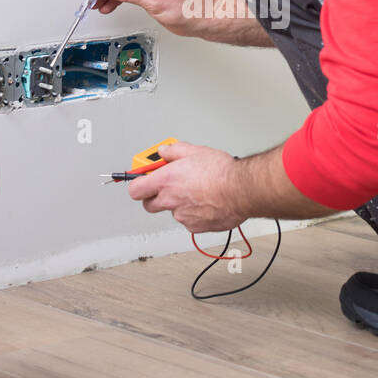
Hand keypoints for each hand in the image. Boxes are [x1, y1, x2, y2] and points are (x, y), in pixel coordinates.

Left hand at [126, 141, 246, 232]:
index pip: (135, 189)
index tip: (143, 179)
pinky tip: (207, 202)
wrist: (241, 190)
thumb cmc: (221, 172)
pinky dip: (195, 213)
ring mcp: (182, 216)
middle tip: (168, 186)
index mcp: (165, 181)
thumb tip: (164, 151)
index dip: (138, 184)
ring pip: (173, 211)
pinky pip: (189, 220)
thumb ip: (174, 151)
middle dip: (155, 196)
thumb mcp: (195, 151)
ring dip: (179, 203)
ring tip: (198, 191)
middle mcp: (170, 201)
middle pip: (149, 204)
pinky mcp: (195, 227)